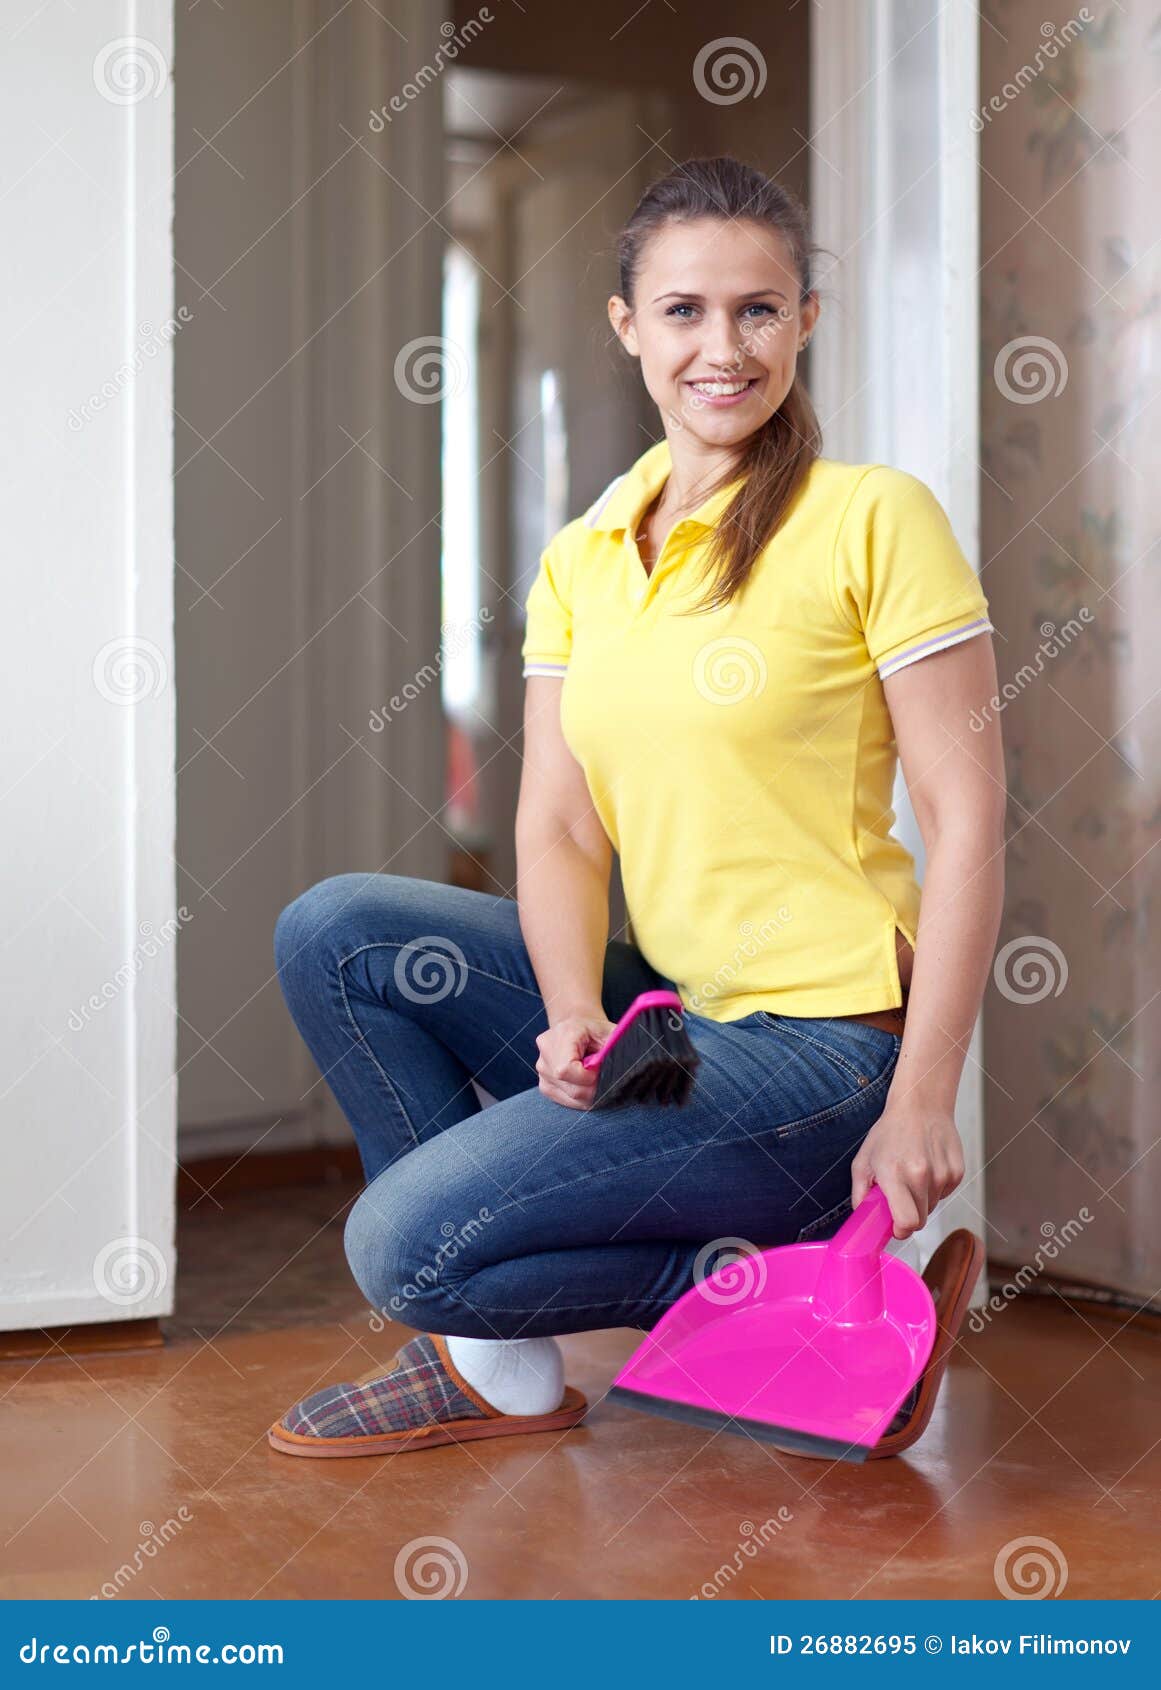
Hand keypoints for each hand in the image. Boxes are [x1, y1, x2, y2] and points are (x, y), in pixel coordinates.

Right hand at [535, 1013, 616, 1109]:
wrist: (575, 1026)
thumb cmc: (596, 1030)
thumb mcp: (610, 1032)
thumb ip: (615, 1049)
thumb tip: (623, 1069)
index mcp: (562, 1034)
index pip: (566, 1069)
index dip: (588, 1077)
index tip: (601, 1070)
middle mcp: (546, 1051)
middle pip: (571, 1088)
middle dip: (594, 1088)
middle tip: (604, 1076)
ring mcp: (542, 1069)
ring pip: (570, 1097)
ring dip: (589, 1094)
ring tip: (595, 1077)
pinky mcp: (544, 1084)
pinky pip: (565, 1101)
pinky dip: (581, 1098)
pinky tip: (587, 1084)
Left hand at [850, 1102, 964, 1239]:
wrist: (921, 1105)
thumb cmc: (890, 1131)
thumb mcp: (863, 1160)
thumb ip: (860, 1193)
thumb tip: (863, 1217)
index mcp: (894, 1174)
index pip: (907, 1223)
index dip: (901, 1230)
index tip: (895, 1226)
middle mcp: (921, 1175)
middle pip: (921, 1220)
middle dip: (909, 1214)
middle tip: (900, 1196)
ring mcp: (942, 1174)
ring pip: (933, 1206)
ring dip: (922, 1198)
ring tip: (913, 1173)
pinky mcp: (957, 1171)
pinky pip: (945, 1193)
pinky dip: (936, 1187)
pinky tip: (928, 1166)